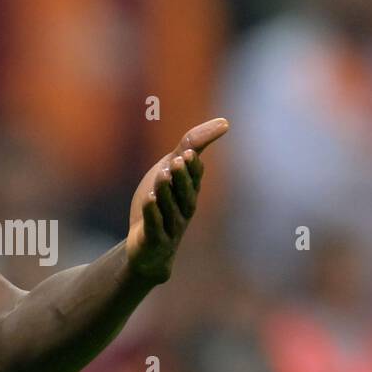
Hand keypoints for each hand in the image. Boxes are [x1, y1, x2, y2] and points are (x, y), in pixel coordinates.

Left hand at [126, 118, 227, 283]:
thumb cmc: (162, 205)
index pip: (194, 179)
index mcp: (190, 193)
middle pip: (185, 193)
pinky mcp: (154, 239)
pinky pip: (155, 226)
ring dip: (166, 191)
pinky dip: (152, 213)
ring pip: (169, 208)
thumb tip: (224, 122)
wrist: (147, 248)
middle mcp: (183, 210)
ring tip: (162, 174)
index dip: (192, 167)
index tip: (190, 151)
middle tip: (179, 159)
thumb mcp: (173, 172)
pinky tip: (149, 200)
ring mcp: (170, 227)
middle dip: (183, 177)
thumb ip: (192, 147)